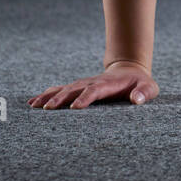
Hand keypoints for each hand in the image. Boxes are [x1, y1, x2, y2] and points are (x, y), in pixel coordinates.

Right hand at [27, 60, 157, 109]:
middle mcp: (92, 83)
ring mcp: (83, 84)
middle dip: (60, 99)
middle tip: (47, 110)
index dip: (85, 98)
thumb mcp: (149, 88)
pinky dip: (46, 95)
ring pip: (63, 90)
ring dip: (48, 97)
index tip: (75, 108)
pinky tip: (32, 102)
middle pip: (74, 90)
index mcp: (107, 84)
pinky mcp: (77, 88)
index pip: (94, 91)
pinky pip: (60, 90)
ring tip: (33, 106)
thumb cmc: (140, 84)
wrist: (130, 71)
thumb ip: (144, 93)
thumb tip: (136, 100)